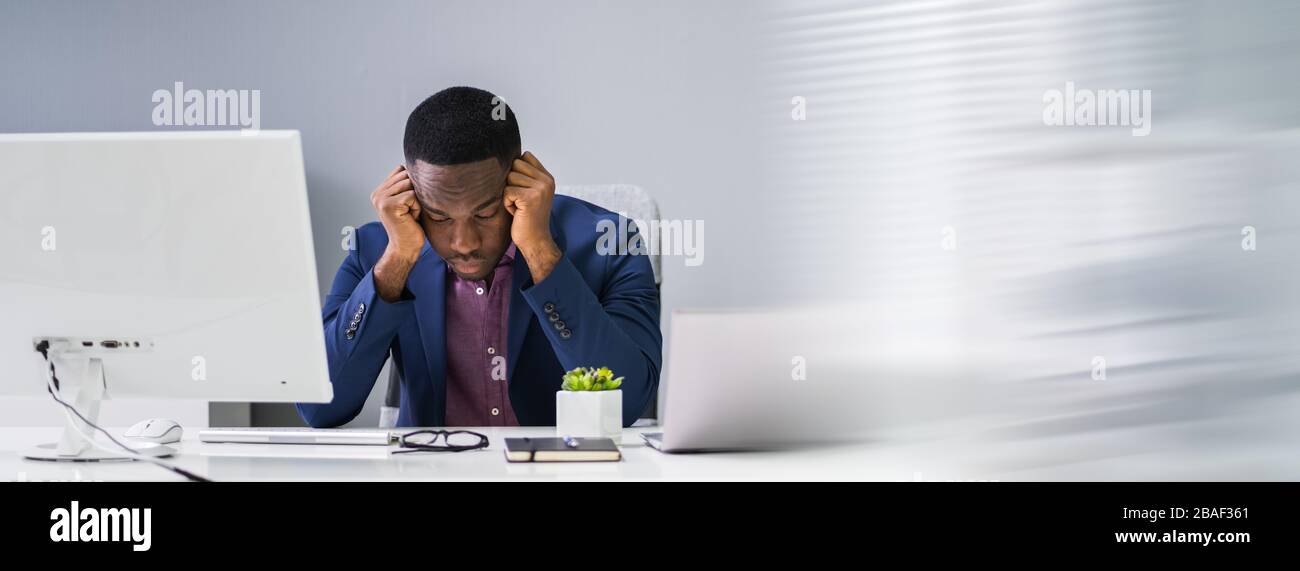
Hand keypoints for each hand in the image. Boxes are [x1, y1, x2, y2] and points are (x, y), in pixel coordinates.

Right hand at [370, 164, 424, 262]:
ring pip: (410, 184)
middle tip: (409, 212)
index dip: (412, 185)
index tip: (408, 204)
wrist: (405, 248)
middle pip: (407, 176)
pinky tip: (411, 218)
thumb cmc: (411, 225)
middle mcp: (377, 194)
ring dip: (417, 200)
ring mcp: (381, 199)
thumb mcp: (407, 201)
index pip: (401, 171)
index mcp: (379, 191)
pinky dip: (417, 207)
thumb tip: (414, 165)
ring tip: (410, 214)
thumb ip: (405, 184)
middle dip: (415, 193)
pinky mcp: (389, 205)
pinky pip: (412, 195)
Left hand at [505, 152, 561, 280]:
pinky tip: (517, 212)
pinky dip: (507, 203)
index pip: (525, 156)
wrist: (535, 241)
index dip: (517, 170)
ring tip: (518, 206)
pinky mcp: (529, 198)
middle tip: (520, 199)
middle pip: (515, 164)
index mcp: (547, 177)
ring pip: (509, 177)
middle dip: (511, 182)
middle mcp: (546, 180)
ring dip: (508, 193)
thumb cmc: (528, 218)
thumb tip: (504, 158)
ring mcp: (539, 188)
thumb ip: (526, 175)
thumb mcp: (532, 192)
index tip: (522, 189)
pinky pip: (506, 191)